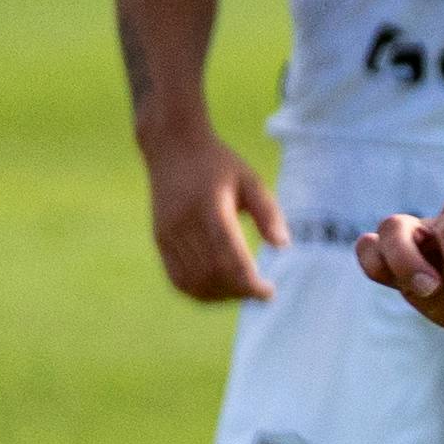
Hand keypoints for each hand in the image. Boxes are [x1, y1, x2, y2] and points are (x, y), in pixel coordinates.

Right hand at [143, 125, 285, 302]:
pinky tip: (219, 290)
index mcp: (211, 209)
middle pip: (212, 274)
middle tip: (260, 291)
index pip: (230, 258)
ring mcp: (168, 233)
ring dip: (220, 295)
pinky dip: (199, 291)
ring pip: (193, 281)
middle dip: (238, 292)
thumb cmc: (220, 165)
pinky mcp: (160, 238)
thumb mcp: (251, 181)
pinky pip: (177, 277)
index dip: (250, 284)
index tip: (269, 292)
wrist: (173, 147)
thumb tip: (283, 246)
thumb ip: (269, 213)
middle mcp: (185, 224)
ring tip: (242, 291)